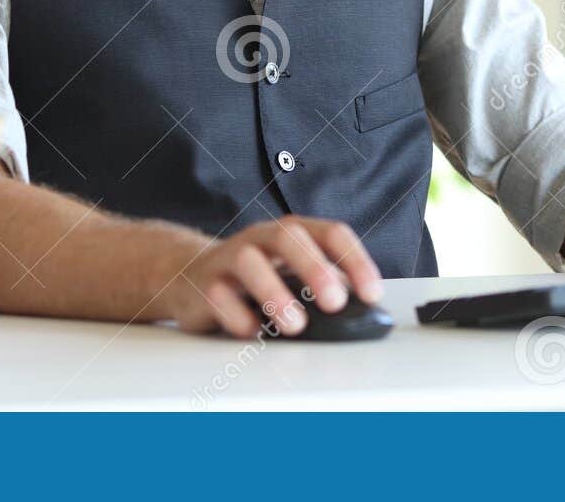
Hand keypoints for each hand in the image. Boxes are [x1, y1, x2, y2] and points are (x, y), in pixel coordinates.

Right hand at [155, 216, 383, 338]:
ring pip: (248, 261)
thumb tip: (366, 314)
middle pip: (288, 237)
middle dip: (315, 268)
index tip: (372, 294)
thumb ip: (327, 286)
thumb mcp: (294, 274)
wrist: (191, 276)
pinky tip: (253, 331)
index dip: (356, 260)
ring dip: (275, 292)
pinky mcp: (203, 285)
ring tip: (295, 325)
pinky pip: (216, 295)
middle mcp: (261, 238)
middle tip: (335, 303)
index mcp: (293, 232)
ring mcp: (228, 258)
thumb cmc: (257, 277)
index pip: (330, 233)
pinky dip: (237, 315)